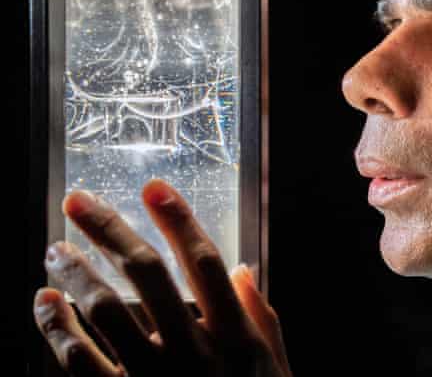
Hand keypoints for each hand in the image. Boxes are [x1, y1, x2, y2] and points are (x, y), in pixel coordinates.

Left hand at [33, 179, 293, 376]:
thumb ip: (259, 314)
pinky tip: (44, 303)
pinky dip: (57, 330)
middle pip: (145, 275)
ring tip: (55, 248)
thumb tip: (239, 269)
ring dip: (75, 273)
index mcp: (233, 333)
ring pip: (105, 311)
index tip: (153, 186)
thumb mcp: (273, 363)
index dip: (178, 219)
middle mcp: (192, 349)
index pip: (201, 261)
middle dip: (109, 230)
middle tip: (78, 200)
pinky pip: (81, 365)